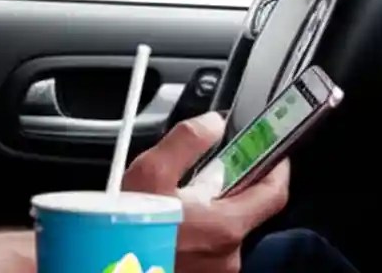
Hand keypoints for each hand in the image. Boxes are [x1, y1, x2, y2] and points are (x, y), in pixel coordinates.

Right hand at [123, 113, 289, 272]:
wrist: (105, 264)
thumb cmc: (124, 230)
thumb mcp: (150, 173)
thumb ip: (186, 141)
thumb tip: (213, 124)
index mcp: (225, 226)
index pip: (274, 193)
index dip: (276, 166)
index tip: (272, 149)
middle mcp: (228, 255)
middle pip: (244, 210)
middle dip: (226, 188)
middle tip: (198, 173)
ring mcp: (213, 270)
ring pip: (221, 229)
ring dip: (206, 211)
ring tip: (170, 201)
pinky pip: (205, 247)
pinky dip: (193, 230)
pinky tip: (165, 223)